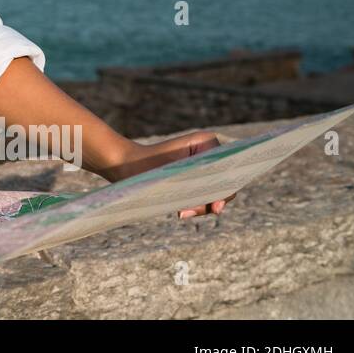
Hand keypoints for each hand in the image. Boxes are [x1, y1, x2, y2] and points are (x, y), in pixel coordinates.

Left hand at [99, 131, 237, 217]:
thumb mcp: (175, 175)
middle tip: (188, 211)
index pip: (229, 170)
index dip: (226, 191)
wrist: (124, 165)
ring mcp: (202, 164)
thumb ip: (200, 186)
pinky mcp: (193, 176)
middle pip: (225, 184)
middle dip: (210, 201)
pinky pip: (203, 195)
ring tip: (182, 211)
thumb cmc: (146, 166)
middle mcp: (208, 151)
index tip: (215, 206)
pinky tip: (181, 211)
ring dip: (201, 206)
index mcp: (206, 141)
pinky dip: (195, 206)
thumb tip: (218, 207)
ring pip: (215, 193)